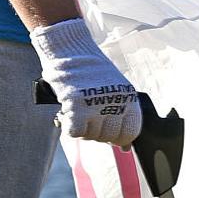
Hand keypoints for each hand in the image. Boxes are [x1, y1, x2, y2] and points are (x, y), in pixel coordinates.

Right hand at [29, 18, 142, 145]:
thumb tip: (126, 148)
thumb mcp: (114, 89)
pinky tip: (67, 115)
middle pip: (109, 137)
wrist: (70, 49)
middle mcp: (115, 102)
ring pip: (91, 135)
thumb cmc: (91, 71)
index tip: (107, 131)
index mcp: (128, 98)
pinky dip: (69, 127)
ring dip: (82, 128)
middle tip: (87, 118)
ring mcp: (96, 104)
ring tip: (77, 110)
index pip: (130, 132)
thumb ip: (121, 116)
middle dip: (97, 132)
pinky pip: (75, 132)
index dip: (118, 137)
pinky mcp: (76, 106)